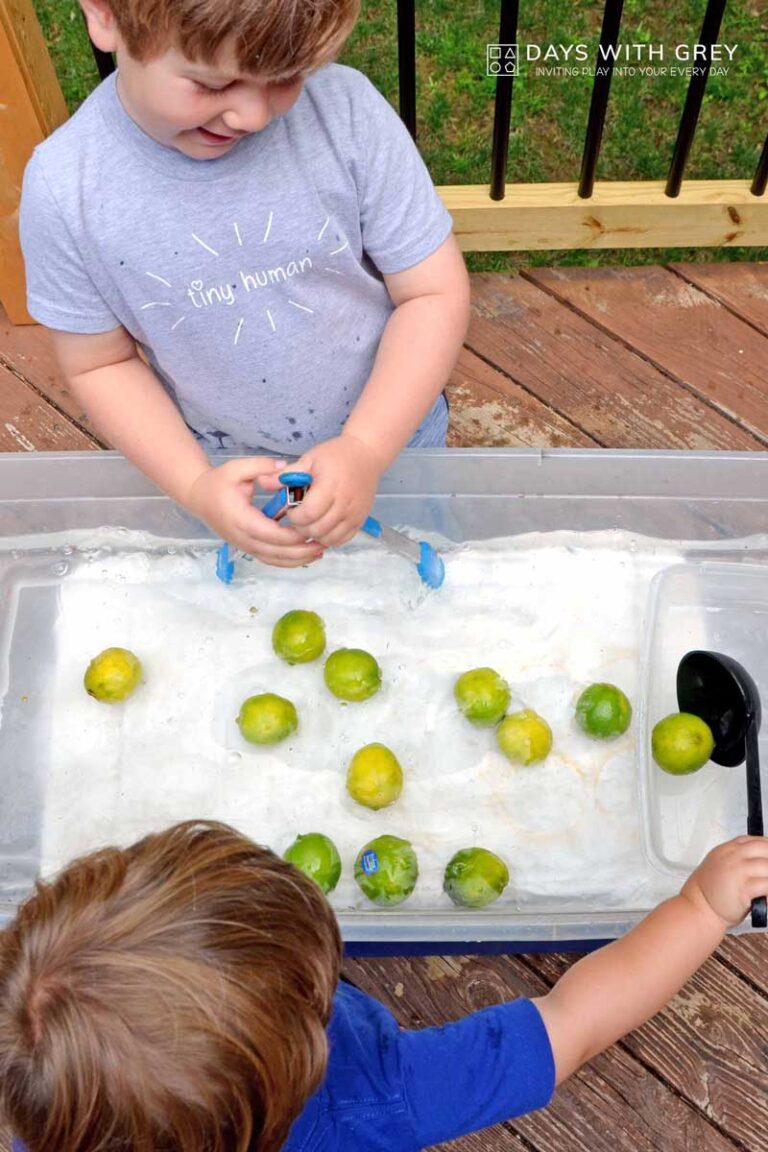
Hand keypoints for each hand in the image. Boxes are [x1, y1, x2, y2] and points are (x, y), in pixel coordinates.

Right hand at [185, 458, 323, 567]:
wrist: (198, 497)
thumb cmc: (218, 482)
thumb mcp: (237, 468)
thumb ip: (260, 466)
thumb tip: (283, 467)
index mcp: (241, 519)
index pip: (270, 533)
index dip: (292, 536)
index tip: (313, 530)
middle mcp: (242, 537)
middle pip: (275, 552)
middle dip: (300, 551)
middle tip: (323, 543)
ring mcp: (244, 545)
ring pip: (273, 560)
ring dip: (297, 559)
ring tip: (319, 552)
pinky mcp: (247, 548)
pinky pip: (268, 559)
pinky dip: (287, 561)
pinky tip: (304, 556)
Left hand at [286, 433, 384, 546]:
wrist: (366, 454)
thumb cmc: (335, 455)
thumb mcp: (308, 459)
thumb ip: (285, 474)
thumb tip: (262, 482)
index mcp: (330, 486)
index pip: (307, 514)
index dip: (295, 516)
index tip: (292, 508)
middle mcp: (345, 503)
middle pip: (317, 529)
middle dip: (302, 527)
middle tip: (299, 517)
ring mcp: (355, 514)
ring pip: (329, 538)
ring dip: (315, 535)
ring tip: (310, 522)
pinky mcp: (361, 520)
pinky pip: (342, 540)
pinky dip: (329, 538)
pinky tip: (323, 527)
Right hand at [681, 836, 767, 928]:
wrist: (698, 907)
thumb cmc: (710, 891)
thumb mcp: (720, 865)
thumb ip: (738, 859)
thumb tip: (760, 861)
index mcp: (727, 849)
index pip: (756, 841)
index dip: (767, 848)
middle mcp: (733, 856)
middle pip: (765, 849)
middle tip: (766, 874)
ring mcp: (738, 871)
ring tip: (766, 887)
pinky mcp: (744, 888)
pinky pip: (766, 885)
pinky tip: (766, 897)